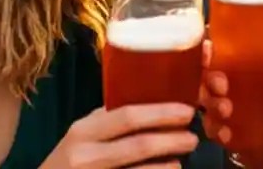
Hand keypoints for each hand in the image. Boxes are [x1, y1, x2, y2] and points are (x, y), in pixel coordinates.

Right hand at [42, 103, 198, 168]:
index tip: (186, 109)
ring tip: (182, 160)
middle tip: (193, 137)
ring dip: (167, 166)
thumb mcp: (82, 134)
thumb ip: (108, 120)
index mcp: (84, 131)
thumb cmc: (69, 158)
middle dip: (171, 140)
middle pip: (138, 145)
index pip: (127, 116)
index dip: (161, 112)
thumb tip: (152, 100)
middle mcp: (87, 155)